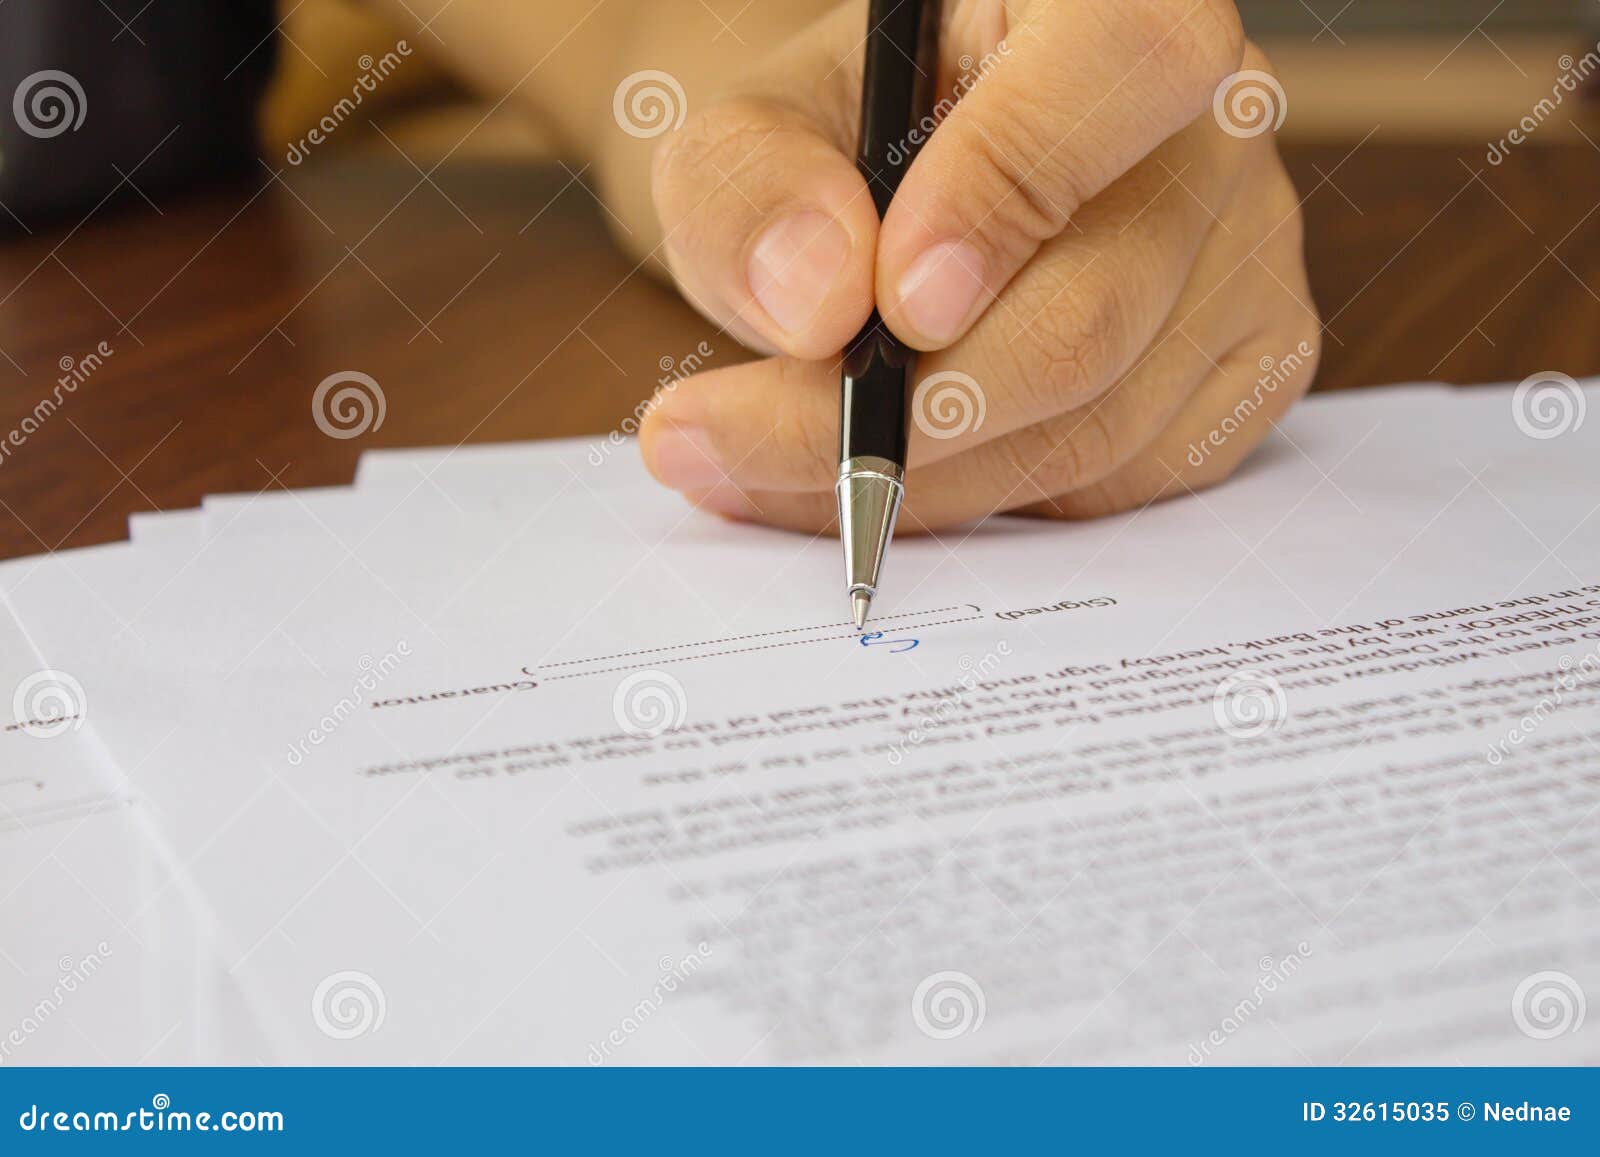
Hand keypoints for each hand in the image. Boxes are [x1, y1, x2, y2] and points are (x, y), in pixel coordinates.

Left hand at [635, 0, 1319, 531]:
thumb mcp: (748, 138)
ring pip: (1096, 426)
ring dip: (916, 477)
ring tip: (757, 461)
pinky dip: (984, 500)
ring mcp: (1246, 252)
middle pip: (1094, 313)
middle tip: (731, 438)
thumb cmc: (835, 153)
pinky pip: (1120, 480)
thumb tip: (817, 299)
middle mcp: (1211, 123)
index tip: (887, 306)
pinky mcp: (1247, 363)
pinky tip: (885, 472)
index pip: (1123, 62)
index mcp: (1101, 1)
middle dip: (905, 414)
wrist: (894, 210)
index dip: (1008, 191)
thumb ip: (751, 190)